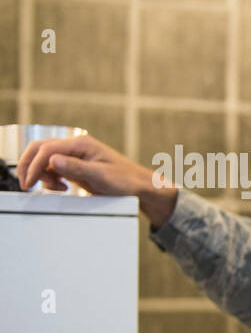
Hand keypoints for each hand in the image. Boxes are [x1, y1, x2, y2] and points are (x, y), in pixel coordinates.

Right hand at [17, 134, 176, 226]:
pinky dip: (50, 177)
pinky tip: (60, 187)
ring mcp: (76, 156)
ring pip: (45, 159)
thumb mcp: (100, 176)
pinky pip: (54, 168)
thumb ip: (76, 168)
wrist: (141, 188)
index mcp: (81, 144)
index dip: (34, 165)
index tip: (29, 182)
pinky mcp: (77, 166)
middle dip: (30, 165)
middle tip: (27, 184)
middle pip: (41, 149)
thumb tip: (52, 160)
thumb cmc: (126, 181)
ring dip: (42, 173)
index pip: (47, 149)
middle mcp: (76, 147)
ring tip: (55, 188)